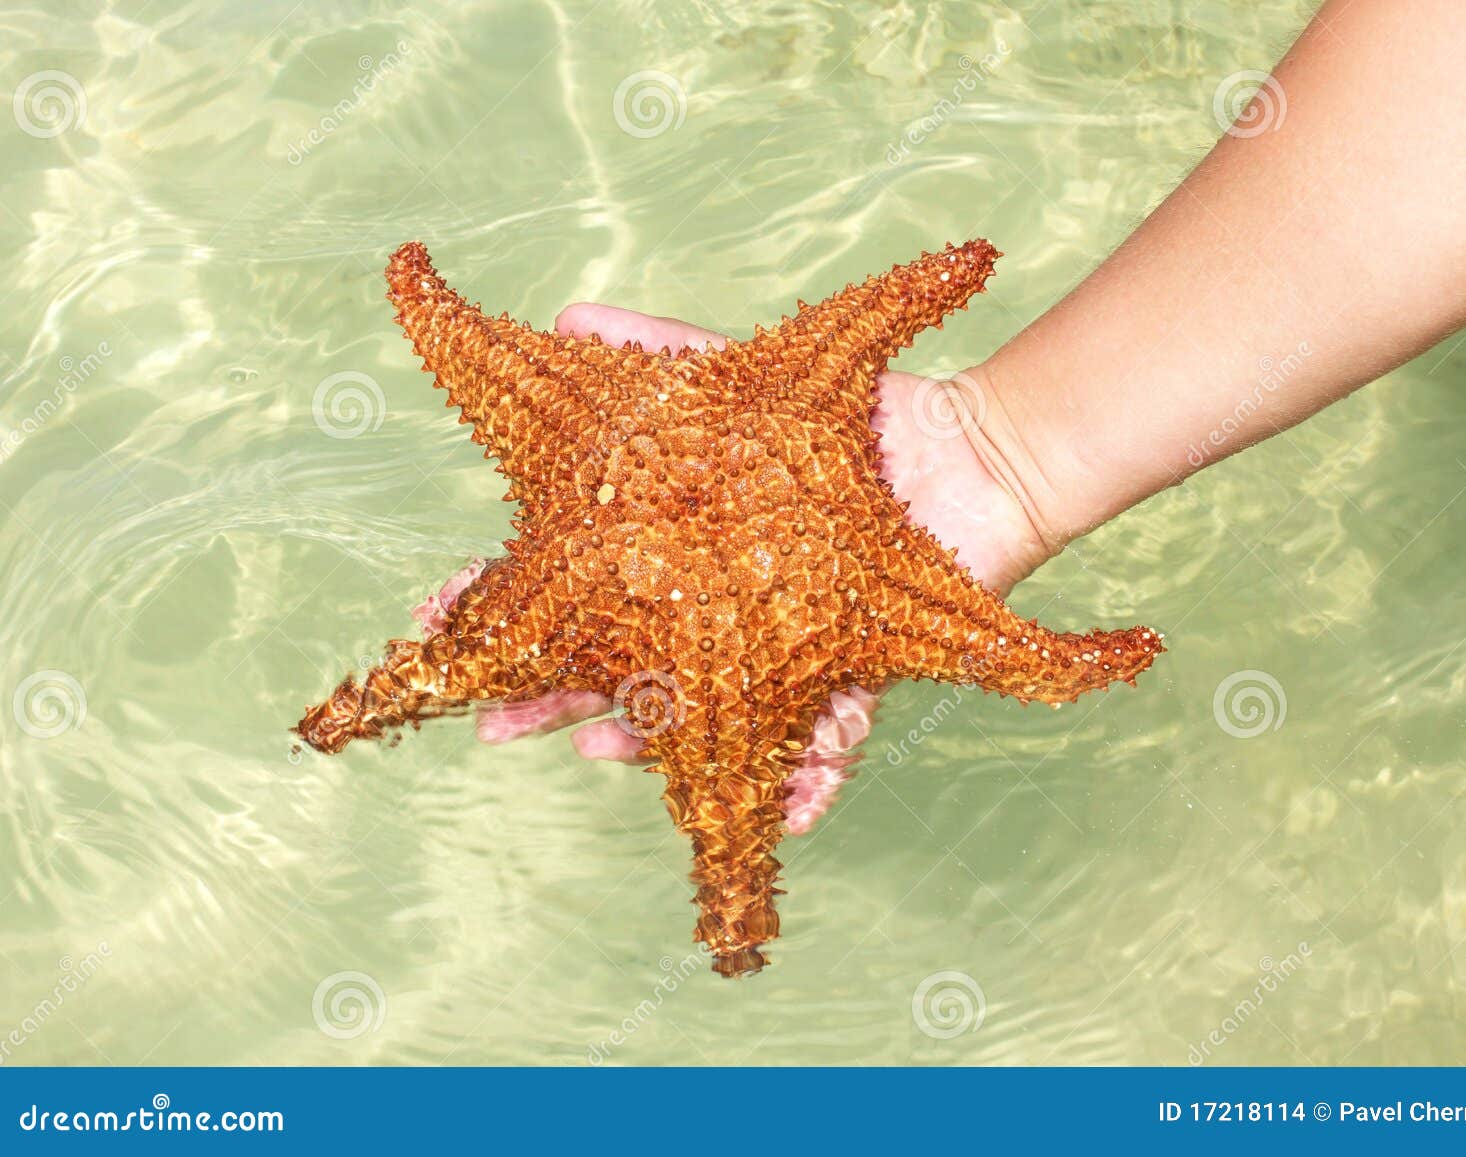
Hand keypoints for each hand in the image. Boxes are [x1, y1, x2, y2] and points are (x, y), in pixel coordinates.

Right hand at [422, 303, 1053, 833]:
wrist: (964, 450)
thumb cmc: (851, 426)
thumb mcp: (740, 382)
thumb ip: (659, 351)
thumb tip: (566, 314)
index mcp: (683, 562)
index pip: (580, 592)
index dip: (510, 608)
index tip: (436, 616)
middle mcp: (721, 619)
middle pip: (622, 668)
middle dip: (555, 697)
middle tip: (494, 720)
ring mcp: (784, 654)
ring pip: (707, 719)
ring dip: (654, 743)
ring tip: (603, 747)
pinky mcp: (857, 673)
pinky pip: (833, 742)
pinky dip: (814, 782)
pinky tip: (789, 814)